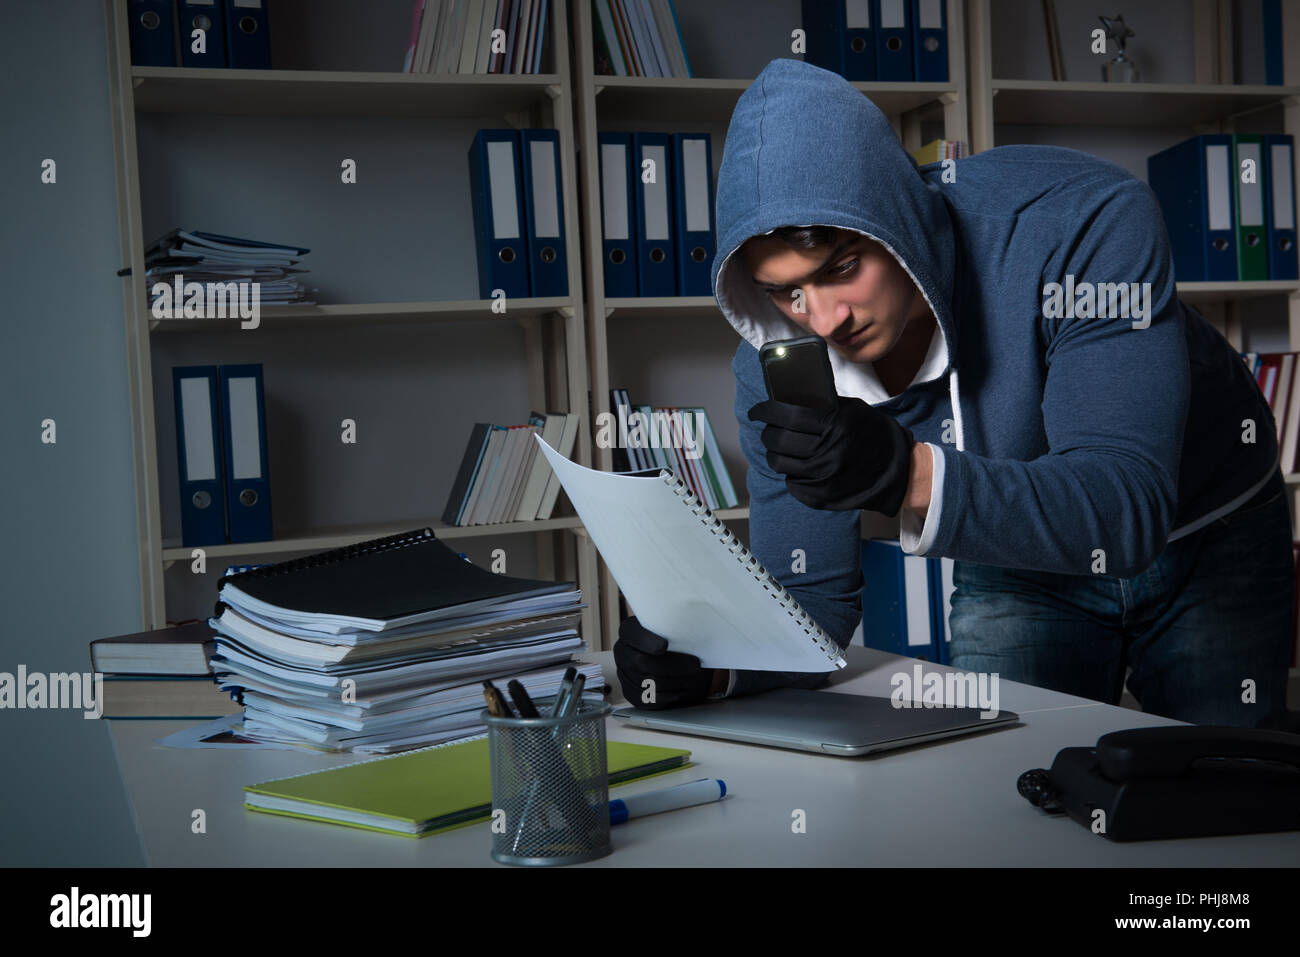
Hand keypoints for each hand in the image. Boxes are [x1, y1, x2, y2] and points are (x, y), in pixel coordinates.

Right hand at [614, 617, 715, 709]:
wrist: (668, 659)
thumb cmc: (672, 640)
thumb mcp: (671, 627)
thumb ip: (673, 627)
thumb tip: (691, 625)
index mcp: (629, 632)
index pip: (633, 636)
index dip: (647, 641)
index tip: (664, 646)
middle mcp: (623, 653)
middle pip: (642, 662)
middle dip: (673, 665)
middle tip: (694, 666)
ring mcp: (625, 675)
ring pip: (651, 683)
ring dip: (677, 681)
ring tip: (693, 676)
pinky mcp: (633, 695)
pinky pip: (653, 699)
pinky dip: (672, 694)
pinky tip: (683, 687)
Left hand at [748, 397, 914, 515]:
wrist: (896, 468)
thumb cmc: (869, 432)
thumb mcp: (850, 409)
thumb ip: (820, 405)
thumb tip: (785, 398)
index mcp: (834, 423)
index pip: (786, 414)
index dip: (765, 411)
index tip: (757, 411)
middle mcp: (828, 451)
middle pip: (778, 440)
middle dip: (767, 432)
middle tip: (769, 428)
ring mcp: (824, 477)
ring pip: (779, 463)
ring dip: (774, 453)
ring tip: (780, 447)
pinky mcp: (822, 496)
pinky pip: (792, 484)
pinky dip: (791, 474)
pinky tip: (798, 466)